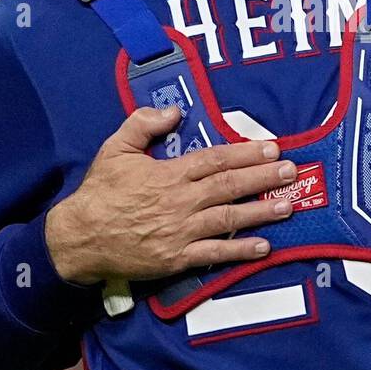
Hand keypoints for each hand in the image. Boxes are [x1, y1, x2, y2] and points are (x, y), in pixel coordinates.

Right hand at [45, 106, 296, 285]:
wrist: (79, 238)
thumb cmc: (99, 192)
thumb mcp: (115, 148)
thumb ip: (143, 124)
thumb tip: (174, 112)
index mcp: (169, 174)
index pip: (215, 159)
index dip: (246, 153)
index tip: (271, 147)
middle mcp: (180, 201)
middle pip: (229, 186)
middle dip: (263, 177)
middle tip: (291, 171)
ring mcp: (181, 231)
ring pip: (228, 219)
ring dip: (261, 212)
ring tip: (288, 206)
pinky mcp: (177, 257)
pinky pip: (214, 254)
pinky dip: (240, 251)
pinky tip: (264, 247)